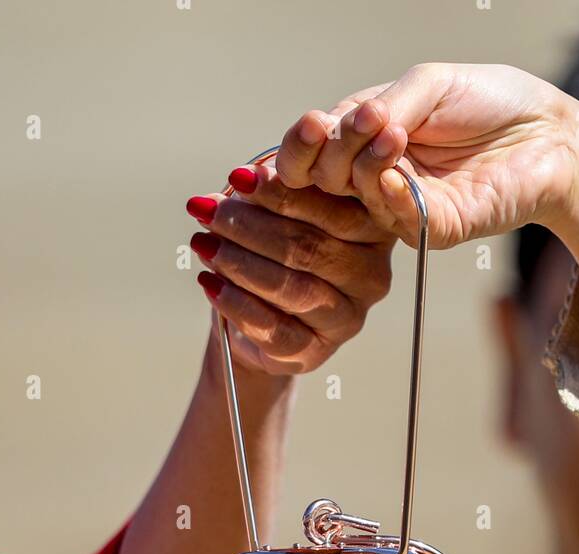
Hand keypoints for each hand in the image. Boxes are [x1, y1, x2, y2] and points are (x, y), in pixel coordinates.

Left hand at [186, 166, 393, 373]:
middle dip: (250, 227)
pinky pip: (276, 329)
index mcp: (374, 229)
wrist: (265, 317)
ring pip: (293, 288)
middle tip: (208, 212)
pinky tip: (209, 284)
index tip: (237, 176)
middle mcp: (372, 275)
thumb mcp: (277, 210)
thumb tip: (242, 179)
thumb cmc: (278, 250)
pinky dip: (237, 304)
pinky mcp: (318, 351)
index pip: (331, 208)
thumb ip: (269, 190)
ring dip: (240, 263)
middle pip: (309, 248)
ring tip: (203, 244)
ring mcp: (348, 318)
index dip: (280, 191)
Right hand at [275, 64, 578, 248]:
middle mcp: (378, 179)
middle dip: (335, 149)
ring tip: (392, 132)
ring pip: (358, 198)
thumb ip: (381, 106)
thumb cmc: (490, 103)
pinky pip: (398, 219)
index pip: (313, 154)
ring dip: (364, 163)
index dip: (301, 145)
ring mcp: (404, 208)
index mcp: (366, 142)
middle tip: (368, 121)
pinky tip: (394, 168)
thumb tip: (337, 129)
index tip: (313, 124)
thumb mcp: (426, 85)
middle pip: (325, 178)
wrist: (548, 130)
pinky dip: (388, 193)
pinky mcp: (435, 229)